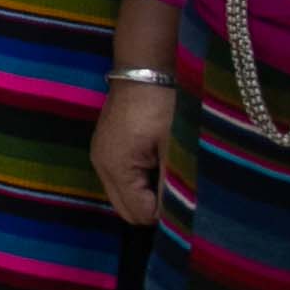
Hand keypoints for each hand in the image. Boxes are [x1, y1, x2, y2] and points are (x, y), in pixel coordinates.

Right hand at [92, 77, 175, 225]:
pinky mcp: (107, 149)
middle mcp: (101, 166)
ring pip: (123, 197)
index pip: (139, 213)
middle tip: (181, 196)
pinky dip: (140, 184)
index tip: (188, 201)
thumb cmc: (162, 107)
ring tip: (172, 182)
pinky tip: (159, 169)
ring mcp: (101, 156)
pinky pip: (122, 181)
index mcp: (115, 166)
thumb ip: (173, 186)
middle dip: (153, 210)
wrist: (145, 71)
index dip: (165, 214)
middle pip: (126, 211)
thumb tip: (179, 218)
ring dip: (147, 197)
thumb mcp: (174, 147)